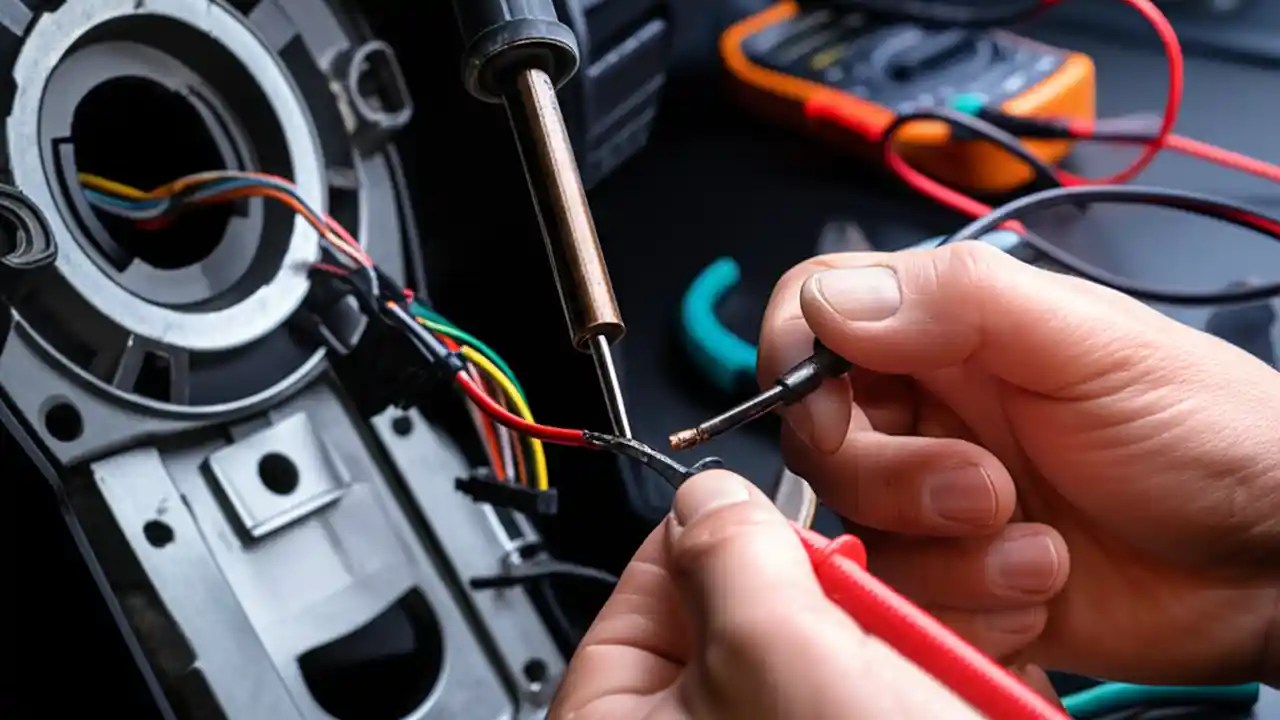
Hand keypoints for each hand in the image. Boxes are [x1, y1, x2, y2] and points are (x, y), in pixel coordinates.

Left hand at [551, 470, 981, 718]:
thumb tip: (706, 492)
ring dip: (916, 625)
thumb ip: (724, 548)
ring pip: (845, 643)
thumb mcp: (769, 651)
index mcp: (625, 719)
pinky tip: (978, 675)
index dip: (726, 529)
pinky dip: (946, 667)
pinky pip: (896, 681)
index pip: (651, 578)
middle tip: (892, 588)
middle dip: (846, 586)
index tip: (784, 511)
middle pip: (761, 603)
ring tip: (959, 644)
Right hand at [759, 241, 1279, 683]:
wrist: (1274, 563)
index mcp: (946, 335)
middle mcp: (929, 415)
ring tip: (1042, 553)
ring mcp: (938, 504)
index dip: (799, 369)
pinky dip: (970, 612)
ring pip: (860, 534)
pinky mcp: (958, 582)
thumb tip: (826, 301)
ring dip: (948, 559)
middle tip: (992, 491)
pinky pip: (906, 604)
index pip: (810, 323)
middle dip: (897, 483)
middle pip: (820, 444)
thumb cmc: (1206, 432)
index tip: (837, 416)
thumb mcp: (1087, 345)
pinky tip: (1042, 594)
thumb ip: (954, 302)